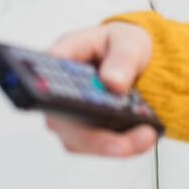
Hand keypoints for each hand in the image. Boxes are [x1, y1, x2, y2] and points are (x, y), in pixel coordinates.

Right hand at [42, 21, 157, 157]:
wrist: (139, 60)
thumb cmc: (123, 44)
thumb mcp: (129, 41)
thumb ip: (122, 58)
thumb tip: (112, 82)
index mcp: (61, 59)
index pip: (42, 80)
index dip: (50, 97)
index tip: (76, 108)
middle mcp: (57, 93)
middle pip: (62, 121)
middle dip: (95, 137)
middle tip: (126, 143)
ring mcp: (70, 116)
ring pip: (82, 141)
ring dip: (114, 145)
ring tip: (146, 136)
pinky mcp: (89, 132)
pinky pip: (101, 147)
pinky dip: (125, 144)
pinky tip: (145, 137)